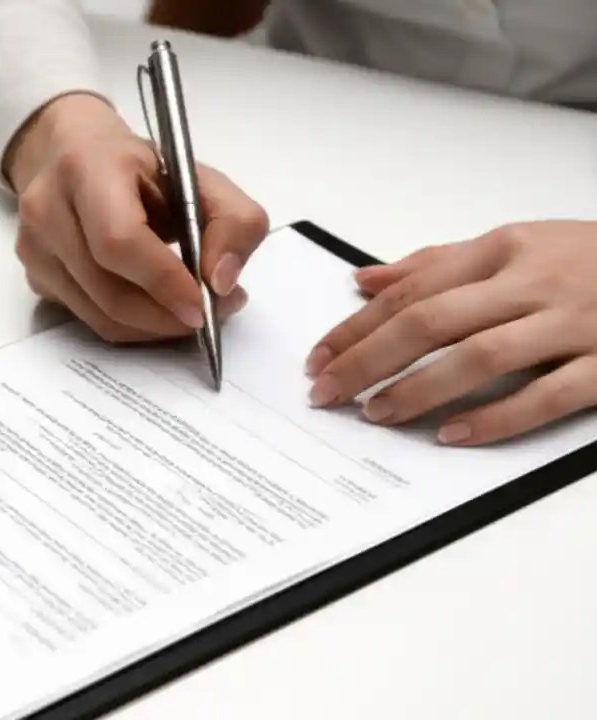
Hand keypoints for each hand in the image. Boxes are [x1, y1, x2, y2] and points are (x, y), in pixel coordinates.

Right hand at [6, 93, 266, 342]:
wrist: (72, 152)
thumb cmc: (137, 166)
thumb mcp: (199, 175)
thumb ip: (234, 222)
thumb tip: (223, 283)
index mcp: (88, 167)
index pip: (119, 240)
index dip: (163, 281)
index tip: (202, 304)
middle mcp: (47, 208)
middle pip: (108, 289)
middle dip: (165, 314)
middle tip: (208, 314)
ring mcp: (33, 246)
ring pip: (98, 314)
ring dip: (151, 327)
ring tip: (186, 310)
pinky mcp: (33, 276)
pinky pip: (86, 319)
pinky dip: (129, 324)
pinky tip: (153, 305)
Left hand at [305, 220, 596, 444]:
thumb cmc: (594, 260)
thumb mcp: (517, 244)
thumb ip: (439, 263)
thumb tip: (364, 279)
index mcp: (506, 250)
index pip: (413, 289)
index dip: (357, 326)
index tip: (319, 357)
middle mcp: (535, 282)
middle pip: (432, 321)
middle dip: (368, 359)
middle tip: (327, 392)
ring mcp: (575, 324)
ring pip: (481, 356)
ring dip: (419, 388)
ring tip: (375, 413)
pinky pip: (546, 395)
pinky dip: (495, 417)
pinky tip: (452, 435)